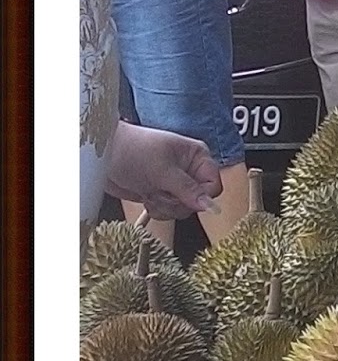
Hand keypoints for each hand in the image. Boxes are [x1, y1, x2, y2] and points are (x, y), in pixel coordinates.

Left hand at [102, 122, 223, 219]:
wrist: (99, 153)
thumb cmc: (130, 149)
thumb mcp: (162, 170)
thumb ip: (188, 190)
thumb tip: (211, 206)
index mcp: (197, 156)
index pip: (213, 186)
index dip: (200, 196)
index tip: (182, 196)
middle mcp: (189, 170)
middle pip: (199, 201)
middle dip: (178, 202)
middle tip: (160, 191)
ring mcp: (175, 183)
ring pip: (184, 209)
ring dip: (165, 206)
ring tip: (150, 190)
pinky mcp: (161, 193)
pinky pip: (169, 211)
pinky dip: (157, 209)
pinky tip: (146, 195)